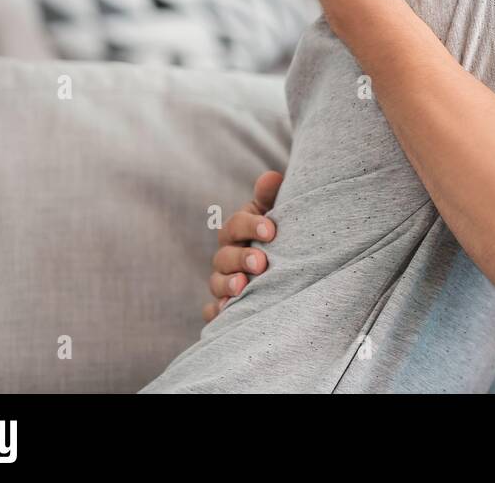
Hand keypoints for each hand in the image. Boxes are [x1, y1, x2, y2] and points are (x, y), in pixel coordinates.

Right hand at [203, 170, 282, 322]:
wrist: (281, 259)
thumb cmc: (276, 233)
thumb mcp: (274, 213)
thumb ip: (270, 196)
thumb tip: (271, 177)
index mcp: (237, 232)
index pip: (235, 225)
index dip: (250, 226)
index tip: (272, 231)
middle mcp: (226, 257)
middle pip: (224, 257)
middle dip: (240, 259)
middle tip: (261, 263)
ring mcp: (224, 282)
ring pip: (217, 284)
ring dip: (227, 286)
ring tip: (243, 287)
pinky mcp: (225, 307)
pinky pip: (213, 313)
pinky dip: (216, 314)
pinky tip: (225, 315)